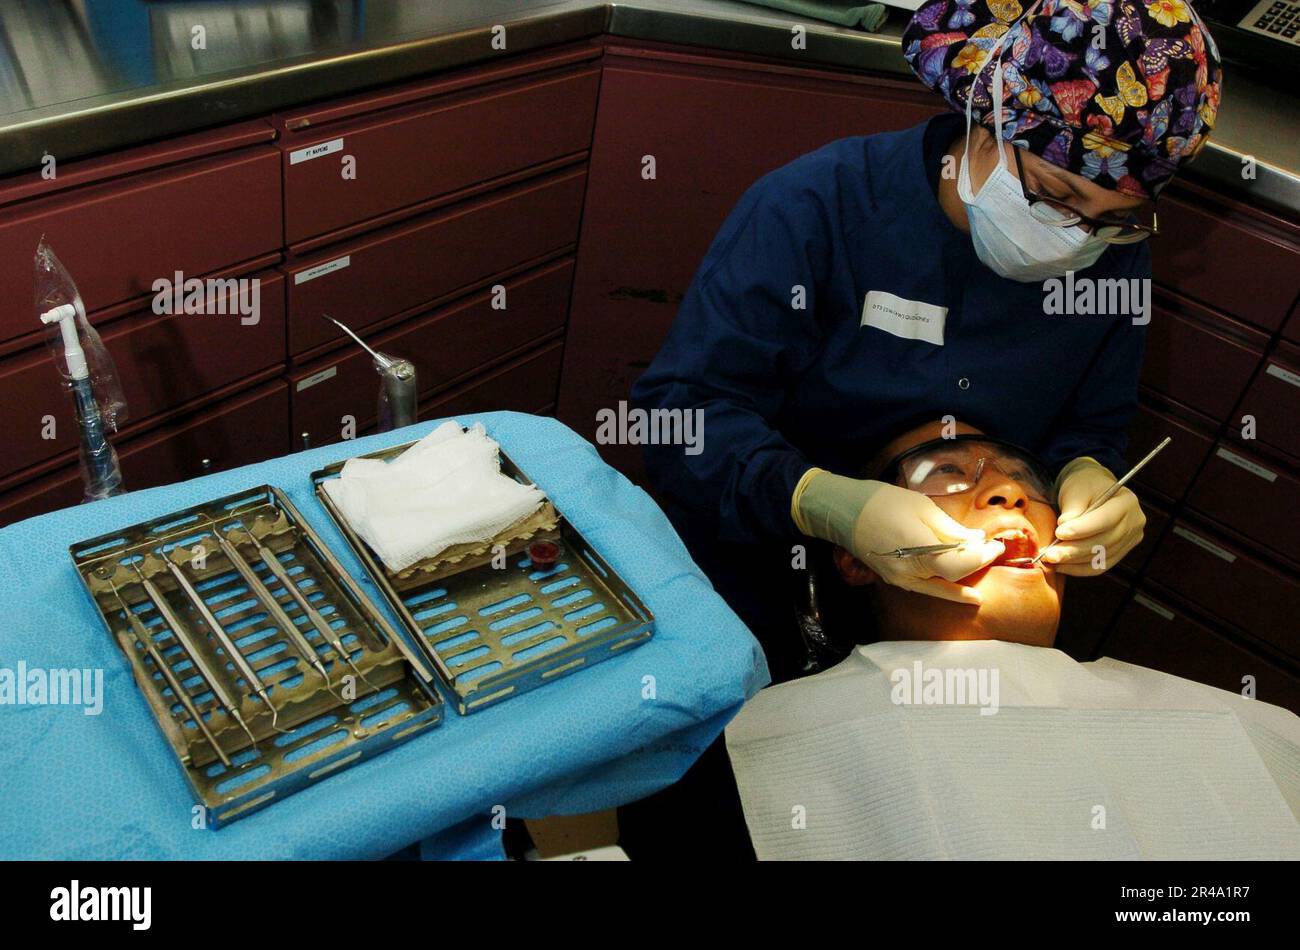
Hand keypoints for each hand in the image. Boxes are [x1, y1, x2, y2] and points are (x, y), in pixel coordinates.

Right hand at [795, 471, 1004, 604]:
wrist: (844, 511)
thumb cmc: (884, 502)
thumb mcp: (922, 508)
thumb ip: (951, 528)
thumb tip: (976, 540)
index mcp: (920, 549)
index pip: (962, 562)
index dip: (983, 556)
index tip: (997, 545)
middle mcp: (911, 570)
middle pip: (953, 576)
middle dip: (977, 564)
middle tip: (994, 553)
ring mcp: (901, 578)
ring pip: (940, 587)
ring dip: (962, 584)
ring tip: (982, 586)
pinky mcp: (894, 579)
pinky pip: (925, 589)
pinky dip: (944, 590)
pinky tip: (960, 590)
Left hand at [1042, 458, 1145, 575]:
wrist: (1092, 491)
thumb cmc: (1084, 486)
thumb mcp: (1076, 490)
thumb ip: (1072, 509)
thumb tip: (1064, 528)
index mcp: (1127, 501)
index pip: (1106, 520)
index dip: (1083, 529)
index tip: (1059, 532)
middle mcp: (1134, 522)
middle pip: (1104, 541)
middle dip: (1074, 550)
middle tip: (1050, 554)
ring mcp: (1130, 539)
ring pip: (1101, 556)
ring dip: (1074, 561)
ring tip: (1051, 559)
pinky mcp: (1121, 552)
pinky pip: (1101, 566)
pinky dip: (1080, 568)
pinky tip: (1061, 566)